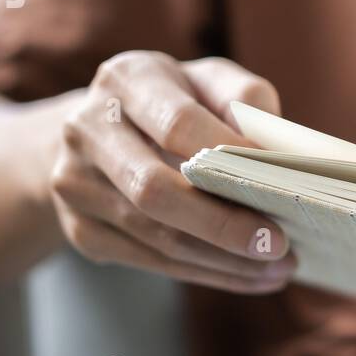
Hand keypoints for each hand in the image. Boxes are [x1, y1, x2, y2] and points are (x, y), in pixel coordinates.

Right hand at [47, 51, 295, 292]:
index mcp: (126, 79)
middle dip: (222, 223)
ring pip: (154, 234)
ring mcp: (75, 184)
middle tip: (278, 245)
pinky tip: (249, 276)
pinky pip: (149, 261)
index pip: (177, 123)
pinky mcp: (80, 230)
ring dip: (222, 260)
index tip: (280, 184)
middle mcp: (87, 129)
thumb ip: (244, 100)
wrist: (97, 131)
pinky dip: (205, 273)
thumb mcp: (209, 81)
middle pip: (154, 189)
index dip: (230, 156)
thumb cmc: (175, 102)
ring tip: (277, 269)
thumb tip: (275, 152)